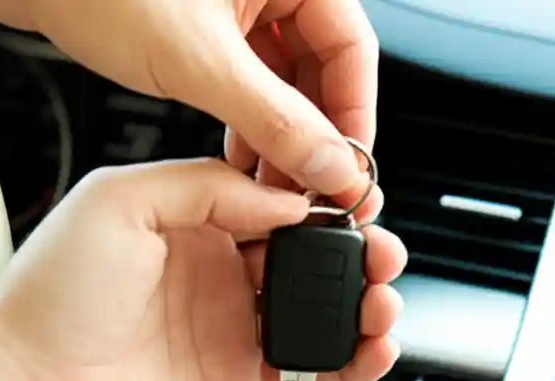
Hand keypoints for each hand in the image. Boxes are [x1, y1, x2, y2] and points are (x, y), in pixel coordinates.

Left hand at [0, 0, 381, 214]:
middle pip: (322, 69)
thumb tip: (332, 168)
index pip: (352, 51)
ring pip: (285, 79)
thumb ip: (276, 121)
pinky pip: (248, 79)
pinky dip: (249, 120)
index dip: (355, 116)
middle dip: (317, 133)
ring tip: (276, 187)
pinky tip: (243, 160)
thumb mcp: (200, 64)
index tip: (347, 171)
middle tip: (313, 189)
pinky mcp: (202, 26)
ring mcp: (235, 5)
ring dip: (282, 134)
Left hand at [0, 159, 406, 380]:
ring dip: (364, 306)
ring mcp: (233, 338)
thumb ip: (208, 186)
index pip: (279, 207)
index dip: (323, 204)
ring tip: (383, 299)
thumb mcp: (120, 200)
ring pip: (323, 319)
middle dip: (357, 254)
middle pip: (313, 262)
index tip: (355, 202)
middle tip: (380, 253)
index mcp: (193, 229)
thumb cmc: (51, 300)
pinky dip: (355, 366)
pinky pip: (316, 378)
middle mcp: (219, 281)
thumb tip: (287, 199)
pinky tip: (378, 347)